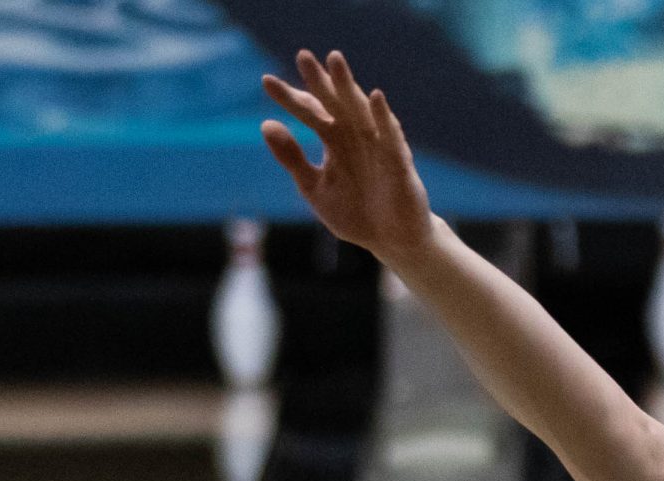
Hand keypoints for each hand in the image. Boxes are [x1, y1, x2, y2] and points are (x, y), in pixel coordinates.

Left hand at [262, 50, 435, 267]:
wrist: (393, 241)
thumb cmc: (356, 214)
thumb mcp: (314, 189)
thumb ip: (292, 159)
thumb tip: (265, 124)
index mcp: (334, 141)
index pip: (310, 111)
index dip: (290, 98)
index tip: (266, 81)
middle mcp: (355, 136)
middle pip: (334, 102)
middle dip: (320, 80)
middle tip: (302, 56)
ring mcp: (377, 147)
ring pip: (360, 111)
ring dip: (349, 87)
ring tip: (335, 62)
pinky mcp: (398, 163)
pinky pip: (390, 137)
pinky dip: (383, 117)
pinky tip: (375, 98)